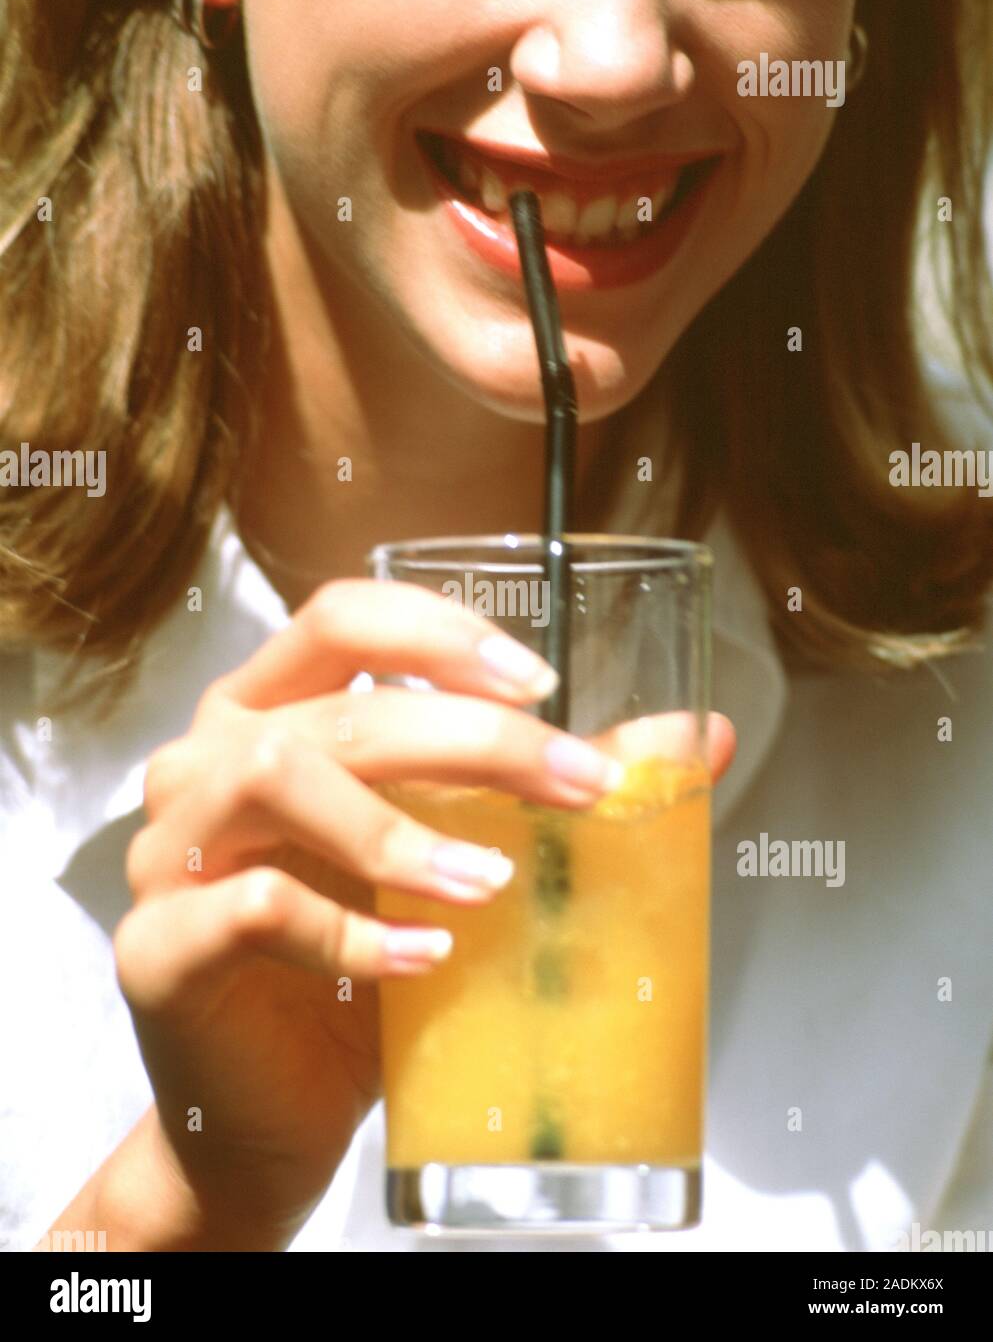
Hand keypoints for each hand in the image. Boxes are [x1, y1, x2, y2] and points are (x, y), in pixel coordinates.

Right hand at [114, 579, 735, 1243]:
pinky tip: (427, 957)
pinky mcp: (160, 943)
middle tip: (578, 788)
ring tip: (493, 880)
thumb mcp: (460, 858)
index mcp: (272, 712)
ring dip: (403, 827)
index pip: (342, 617)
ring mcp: (172, 848)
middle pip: (342, 706)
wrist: (280, 1110)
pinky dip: (356, 931)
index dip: (441, 635)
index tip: (542, 686)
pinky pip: (256, 906)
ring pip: (279, 776)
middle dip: (477, 741)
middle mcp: (210, 760)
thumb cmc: (367, 967)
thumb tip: (698, 741)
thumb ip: (556, 791)